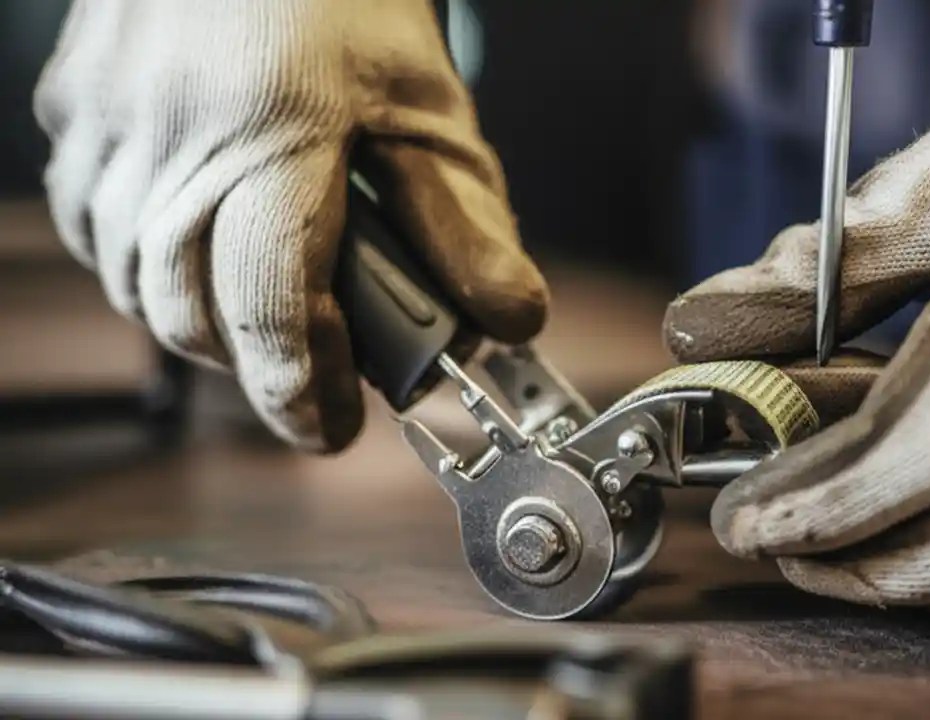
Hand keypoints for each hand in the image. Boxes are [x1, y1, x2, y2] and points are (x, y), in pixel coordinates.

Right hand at [35, 0, 546, 451]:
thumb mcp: (429, 108)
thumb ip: (465, 224)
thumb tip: (508, 320)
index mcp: (274, 134)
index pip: (269, 306)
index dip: (300, 389)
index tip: (330, 429)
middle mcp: (172, 136)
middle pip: (197, 317)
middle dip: (264, 367)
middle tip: (324, 374)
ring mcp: (107, 127)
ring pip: (138, 288)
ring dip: (211, 326)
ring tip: (277, 310)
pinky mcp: (72, 117)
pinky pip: (99, 235)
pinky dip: (155, 272)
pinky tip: (207, 256)